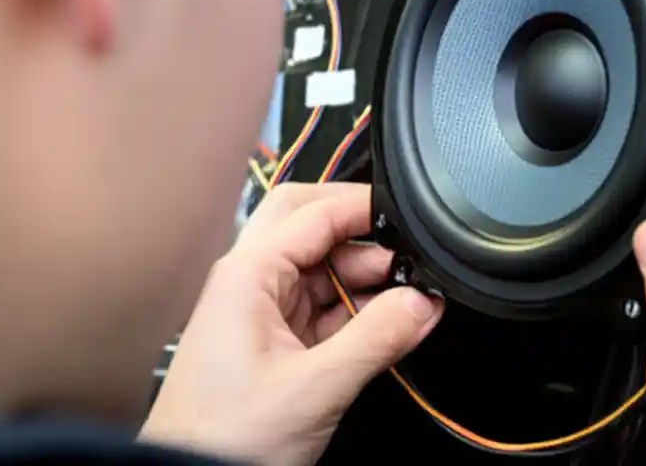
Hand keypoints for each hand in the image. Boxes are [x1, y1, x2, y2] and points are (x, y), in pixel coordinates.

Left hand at [142, 183, 443, 465]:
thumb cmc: (223, 438)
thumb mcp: (315, 388)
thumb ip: (376, 339)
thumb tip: (422, 301)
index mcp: (247, 274)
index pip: (313, 212)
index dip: (364, 207)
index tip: (411, 215)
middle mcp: (250, 280)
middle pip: (310, 224)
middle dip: (361, 232)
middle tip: (407, 251)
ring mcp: (260, 309)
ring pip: (320, 266)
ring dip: (363, 277)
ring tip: (409, 297)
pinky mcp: (273, 340)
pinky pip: (321, 305)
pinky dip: (355, 310)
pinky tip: (387, 324)